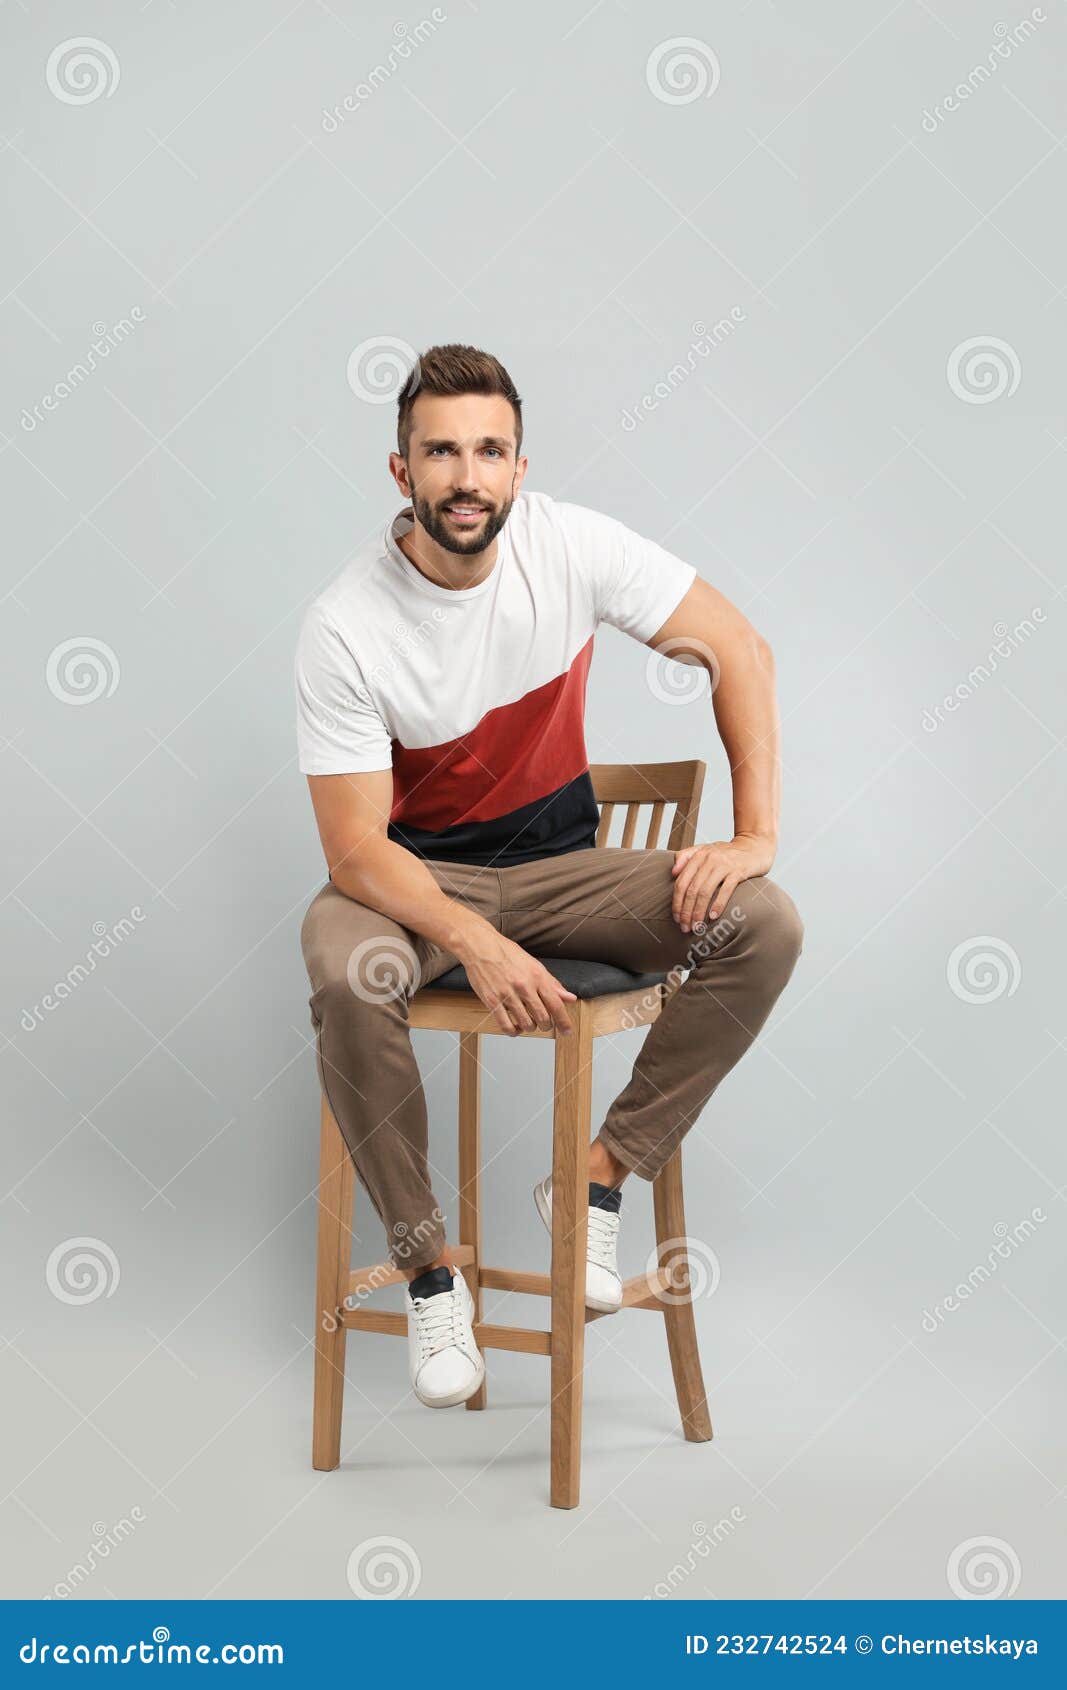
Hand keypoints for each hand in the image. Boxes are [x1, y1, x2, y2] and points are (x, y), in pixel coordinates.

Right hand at [455, 928, 576, 1036]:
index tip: (567, 1031)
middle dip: (546, 1025)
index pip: (556, 1004)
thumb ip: (552, 983)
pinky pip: (506, 1025)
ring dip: (530, 1027)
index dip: (564, 1022)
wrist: (480, 946)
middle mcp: (524, 986)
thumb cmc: (507, 953)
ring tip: (528, 1022)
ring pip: (526, 1024)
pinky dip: (514, 1031)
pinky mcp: (492, 1001)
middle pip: (543, 1018)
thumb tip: (570, 998)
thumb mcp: (534, 964)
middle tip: (544, 1023)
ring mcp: (507, 994)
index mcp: (537, 976)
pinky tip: (515, 1027)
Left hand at [670, 833, 775, 931]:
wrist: (755, 846)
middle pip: (692, 890)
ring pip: (705, 892)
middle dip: (686, 911)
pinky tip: (713, 917)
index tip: (676, 918)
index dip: (676, 902)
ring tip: (697, 926)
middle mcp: (709, 859)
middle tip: (685, 927)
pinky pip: (725, 890)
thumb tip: (672, 873)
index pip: (682, 882)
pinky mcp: (739, 871)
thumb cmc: (728, 852)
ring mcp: (724, 865)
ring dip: (699, 912)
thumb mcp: (706, 850)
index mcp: (698, 856)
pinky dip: (718, 905)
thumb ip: (686, 857)